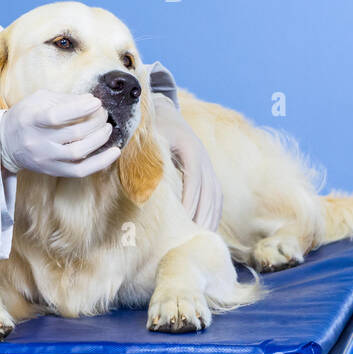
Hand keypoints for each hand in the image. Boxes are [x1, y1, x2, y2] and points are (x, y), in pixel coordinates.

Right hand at [0, 90, 120, 177]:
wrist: (6, 142)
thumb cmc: (25, 116)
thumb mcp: (38, 100)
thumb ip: (64, 99)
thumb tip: (90, 100)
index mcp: (31, 120)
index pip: (57, 116)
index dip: (80, 109)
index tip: (96, 102)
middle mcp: (37, 141)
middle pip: (73, 134)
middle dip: (95, 121)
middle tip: (103, 113)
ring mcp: (45, 159)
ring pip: (79, 152)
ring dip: (99, 139)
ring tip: (107, 128)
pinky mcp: (53, 171)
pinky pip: (81, 170)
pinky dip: (100, 162)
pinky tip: (114, 152)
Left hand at [152, 93, 221, 229]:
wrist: (165, 112)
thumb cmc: (150, 128)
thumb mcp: (145, 138)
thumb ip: (142, 157)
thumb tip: (136, 183)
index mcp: (189, 146)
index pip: (193, 177)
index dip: (190, 200)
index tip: (183, 221)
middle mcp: (203, 156)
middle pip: (208, 191)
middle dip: (201, 215)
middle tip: (190, 239)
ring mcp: (208, 165)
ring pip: (215, 196)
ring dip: (209, 218)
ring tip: (199, 240)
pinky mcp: (208, 173)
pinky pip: (216, 196)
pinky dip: (213, 214)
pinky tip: (206, 230)